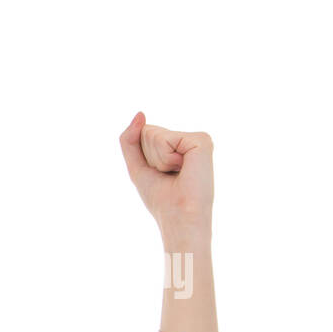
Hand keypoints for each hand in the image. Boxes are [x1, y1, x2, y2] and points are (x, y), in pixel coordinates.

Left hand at [119, 112, 213, 233]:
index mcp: (178, 145)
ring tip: (176, 173)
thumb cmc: (162, 198)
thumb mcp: (139, 167)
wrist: (180, 218)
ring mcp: (197, 138)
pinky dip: (165, 158)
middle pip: (146, 131)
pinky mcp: (201, 140)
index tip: (160, 174)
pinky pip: (164, 139)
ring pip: (152, 133)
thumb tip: (140, 113)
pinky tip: (183, 168)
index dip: (143, 157)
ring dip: (156, 158)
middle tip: (168, 175)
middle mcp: (190, 139)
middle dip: (148, 157)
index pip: (144, 134)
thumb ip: (131, 140)